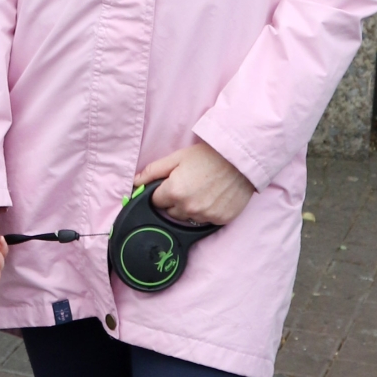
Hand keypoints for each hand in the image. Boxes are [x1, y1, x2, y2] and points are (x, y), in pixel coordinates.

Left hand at [135, 142, 253, 227]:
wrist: (241, 159)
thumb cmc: (208, 155)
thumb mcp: (177, 158)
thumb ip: (153, 171)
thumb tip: (135, 182)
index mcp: (174, 192)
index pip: (156, 202)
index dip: (162, 192)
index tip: (172, 184)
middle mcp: (188, 207)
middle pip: (171, 213)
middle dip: (175, 201)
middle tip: (189, 185)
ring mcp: (205, 215)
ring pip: (188, 218)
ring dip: (190, 208)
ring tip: (202, 190)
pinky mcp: (220, 220)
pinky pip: (206, 221)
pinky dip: (207, 212)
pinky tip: (213, 197)